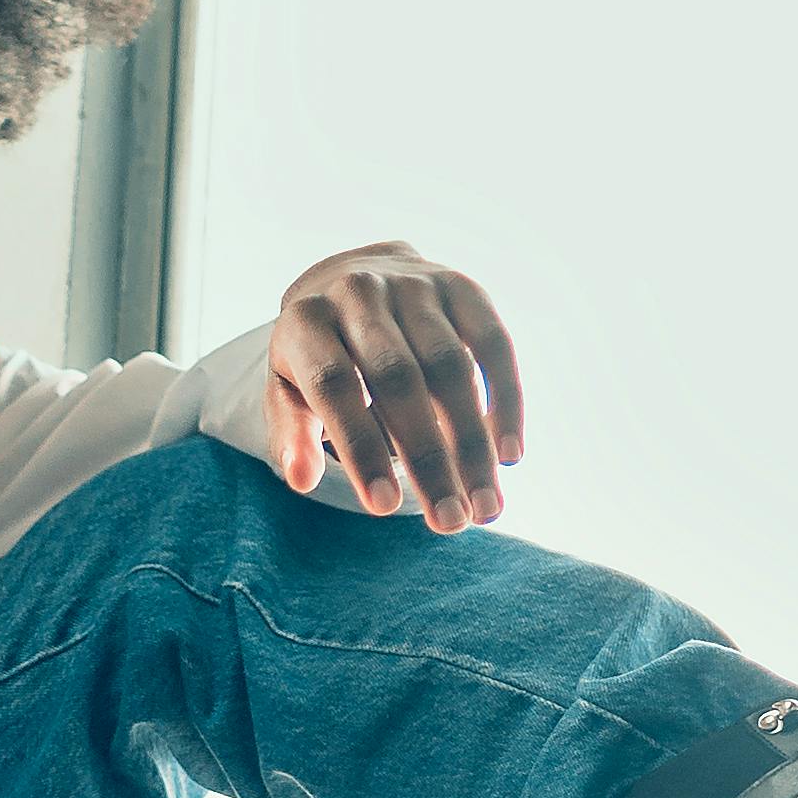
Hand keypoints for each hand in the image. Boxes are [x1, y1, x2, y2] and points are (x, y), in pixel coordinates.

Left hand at [266, 243, 524, 526]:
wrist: (352, 273)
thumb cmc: (317, 354)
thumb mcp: (288, 389)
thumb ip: (292, 433)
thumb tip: (301, 480)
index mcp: (307, 321)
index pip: (335, 385)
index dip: (360, 447)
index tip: (383, 508)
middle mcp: (360, 292)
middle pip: (399, 380)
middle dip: (428, 458)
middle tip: (449, 523)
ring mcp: (414, 284)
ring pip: (452, 367)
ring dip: (473, 444)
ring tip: (485, 507)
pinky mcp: (461, 287)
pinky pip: (493, 344)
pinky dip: (506, 400)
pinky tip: (509, 455)